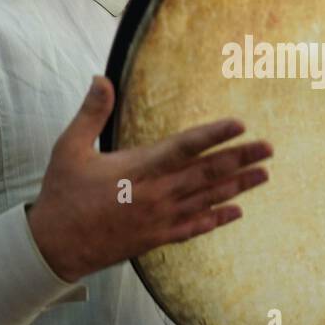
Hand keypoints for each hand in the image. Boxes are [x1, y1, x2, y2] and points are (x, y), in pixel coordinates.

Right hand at [27, 76, 271, 281]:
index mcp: (138, 168)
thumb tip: (101, 78)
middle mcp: (156, 193)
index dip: (215, 135)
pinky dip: (217, 219)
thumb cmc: (62, 195)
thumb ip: (91, 112)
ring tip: (265, 174)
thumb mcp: (69, 148)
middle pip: (207, 172)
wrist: (55, 247)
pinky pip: (195, 227)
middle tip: (269, 148)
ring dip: (238, 186)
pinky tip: (237, 212)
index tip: (241, 125)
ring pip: (207, 199)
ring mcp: (160, 218)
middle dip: (241, 158)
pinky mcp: (157, 238)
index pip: (185, 146)